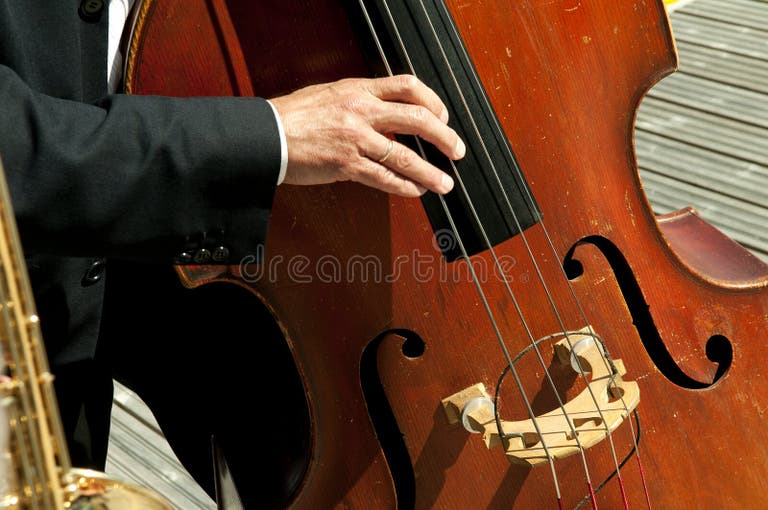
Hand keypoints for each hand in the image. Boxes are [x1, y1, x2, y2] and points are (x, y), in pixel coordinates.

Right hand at [269, 74, 464, 196]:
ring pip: (405, 156)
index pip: (408, 86)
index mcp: (358, 89)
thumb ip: (360, 100)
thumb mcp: (330, 94)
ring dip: (430, 172)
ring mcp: (355, 139)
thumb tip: (385, 110)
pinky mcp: (346, 165)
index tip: (443, 116)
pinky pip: (384, 178)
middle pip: (417, 119)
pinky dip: (404, 187)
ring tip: (445, 183)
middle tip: (457, 150)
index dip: (433, 101)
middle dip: (444, 137)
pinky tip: (416, 191)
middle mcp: (361, 110)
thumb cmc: (293, 116)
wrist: (265, 136)